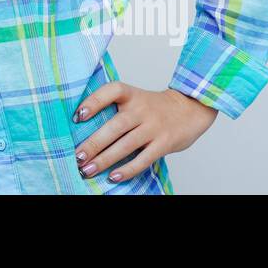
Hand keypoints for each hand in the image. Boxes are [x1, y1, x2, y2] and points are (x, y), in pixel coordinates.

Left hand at [72, 82, 218, 183]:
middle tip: (77, 157)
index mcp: (131, 95)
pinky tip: (113, 176)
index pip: (111, 91)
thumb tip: (82, 126)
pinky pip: (144, 159)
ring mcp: (154, 127)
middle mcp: (142, 110)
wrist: (190, 108)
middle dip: (94, 143)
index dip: (94, 101)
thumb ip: (115, 108)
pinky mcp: (164, 143)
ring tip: (87, 169)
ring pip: (126, 145)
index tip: (78, 116)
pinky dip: (128, 169)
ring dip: (105, 159)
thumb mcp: (135, 98)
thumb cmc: (153, 107)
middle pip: (115, 126)